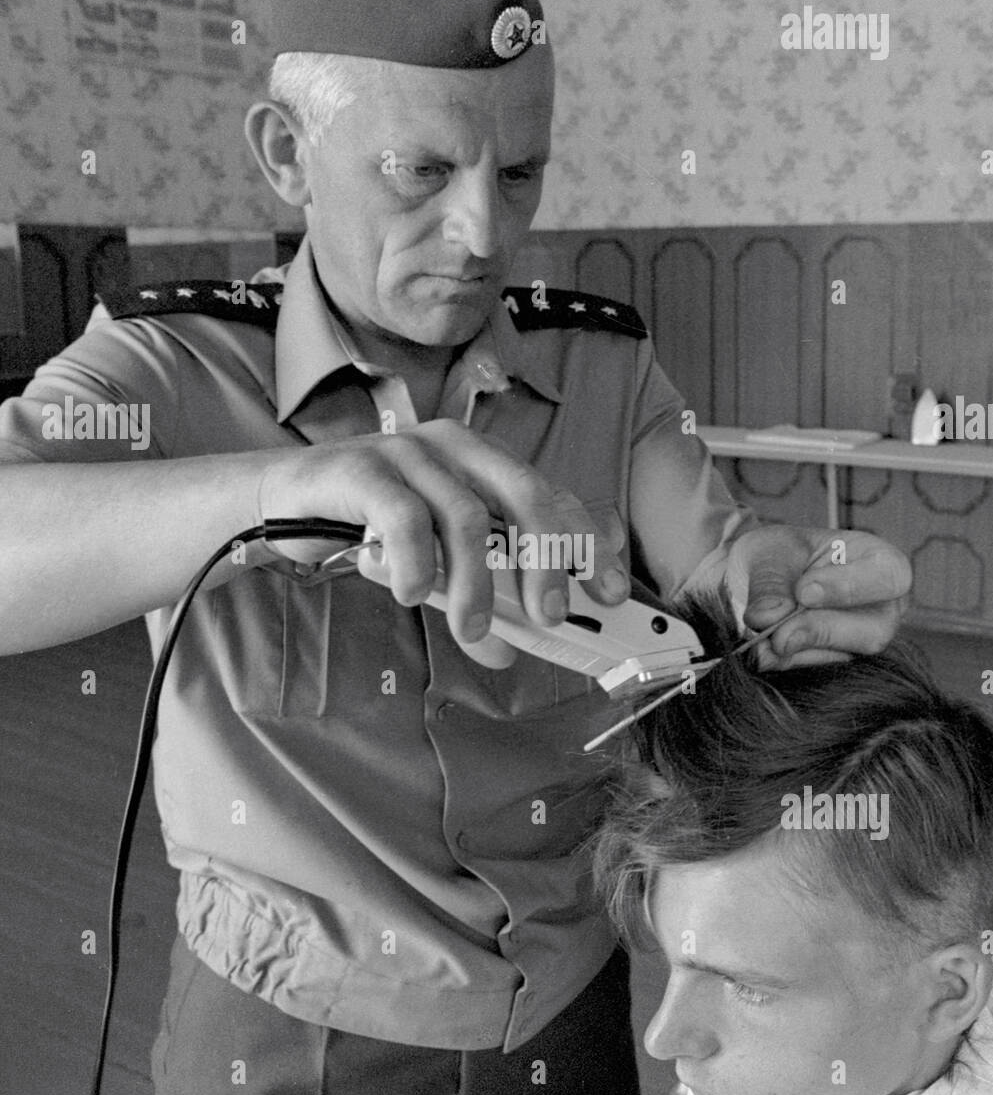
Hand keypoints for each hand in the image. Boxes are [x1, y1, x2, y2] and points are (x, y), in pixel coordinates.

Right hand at [256, 420, 628, 658]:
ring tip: (471, 632)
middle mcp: (453, 448)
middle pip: (525, 496)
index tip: (611, 594)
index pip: (552, 497)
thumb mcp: (434, 557)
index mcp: (482, 461)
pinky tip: (413, 595)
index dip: (588, 545)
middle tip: (550, 617)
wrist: (279, 498)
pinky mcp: (361, 469)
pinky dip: (417, 564)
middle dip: (547, 562)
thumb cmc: (366, 526)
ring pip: (466, 517)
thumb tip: (511, 647)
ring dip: (476, 585)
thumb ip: (475, 587)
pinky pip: (404, 517)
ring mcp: (407, 453)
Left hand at [725, 524, 910, 668]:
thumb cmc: (782, 553)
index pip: (890, 577)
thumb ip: (771, 582)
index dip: (849, 588)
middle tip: (778, 633)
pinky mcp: (834, 660)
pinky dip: (783, 661)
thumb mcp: (771, 553)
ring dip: (797, 649)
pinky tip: (761, 652)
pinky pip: (813, 668)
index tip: (804, 592)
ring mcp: (861, 638)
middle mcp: (882, 606)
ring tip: (761, 640)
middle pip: (874, 631)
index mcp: (880, 561)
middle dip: (820, 631)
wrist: (763, 576)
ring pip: (844, 656)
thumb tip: (767, 618)